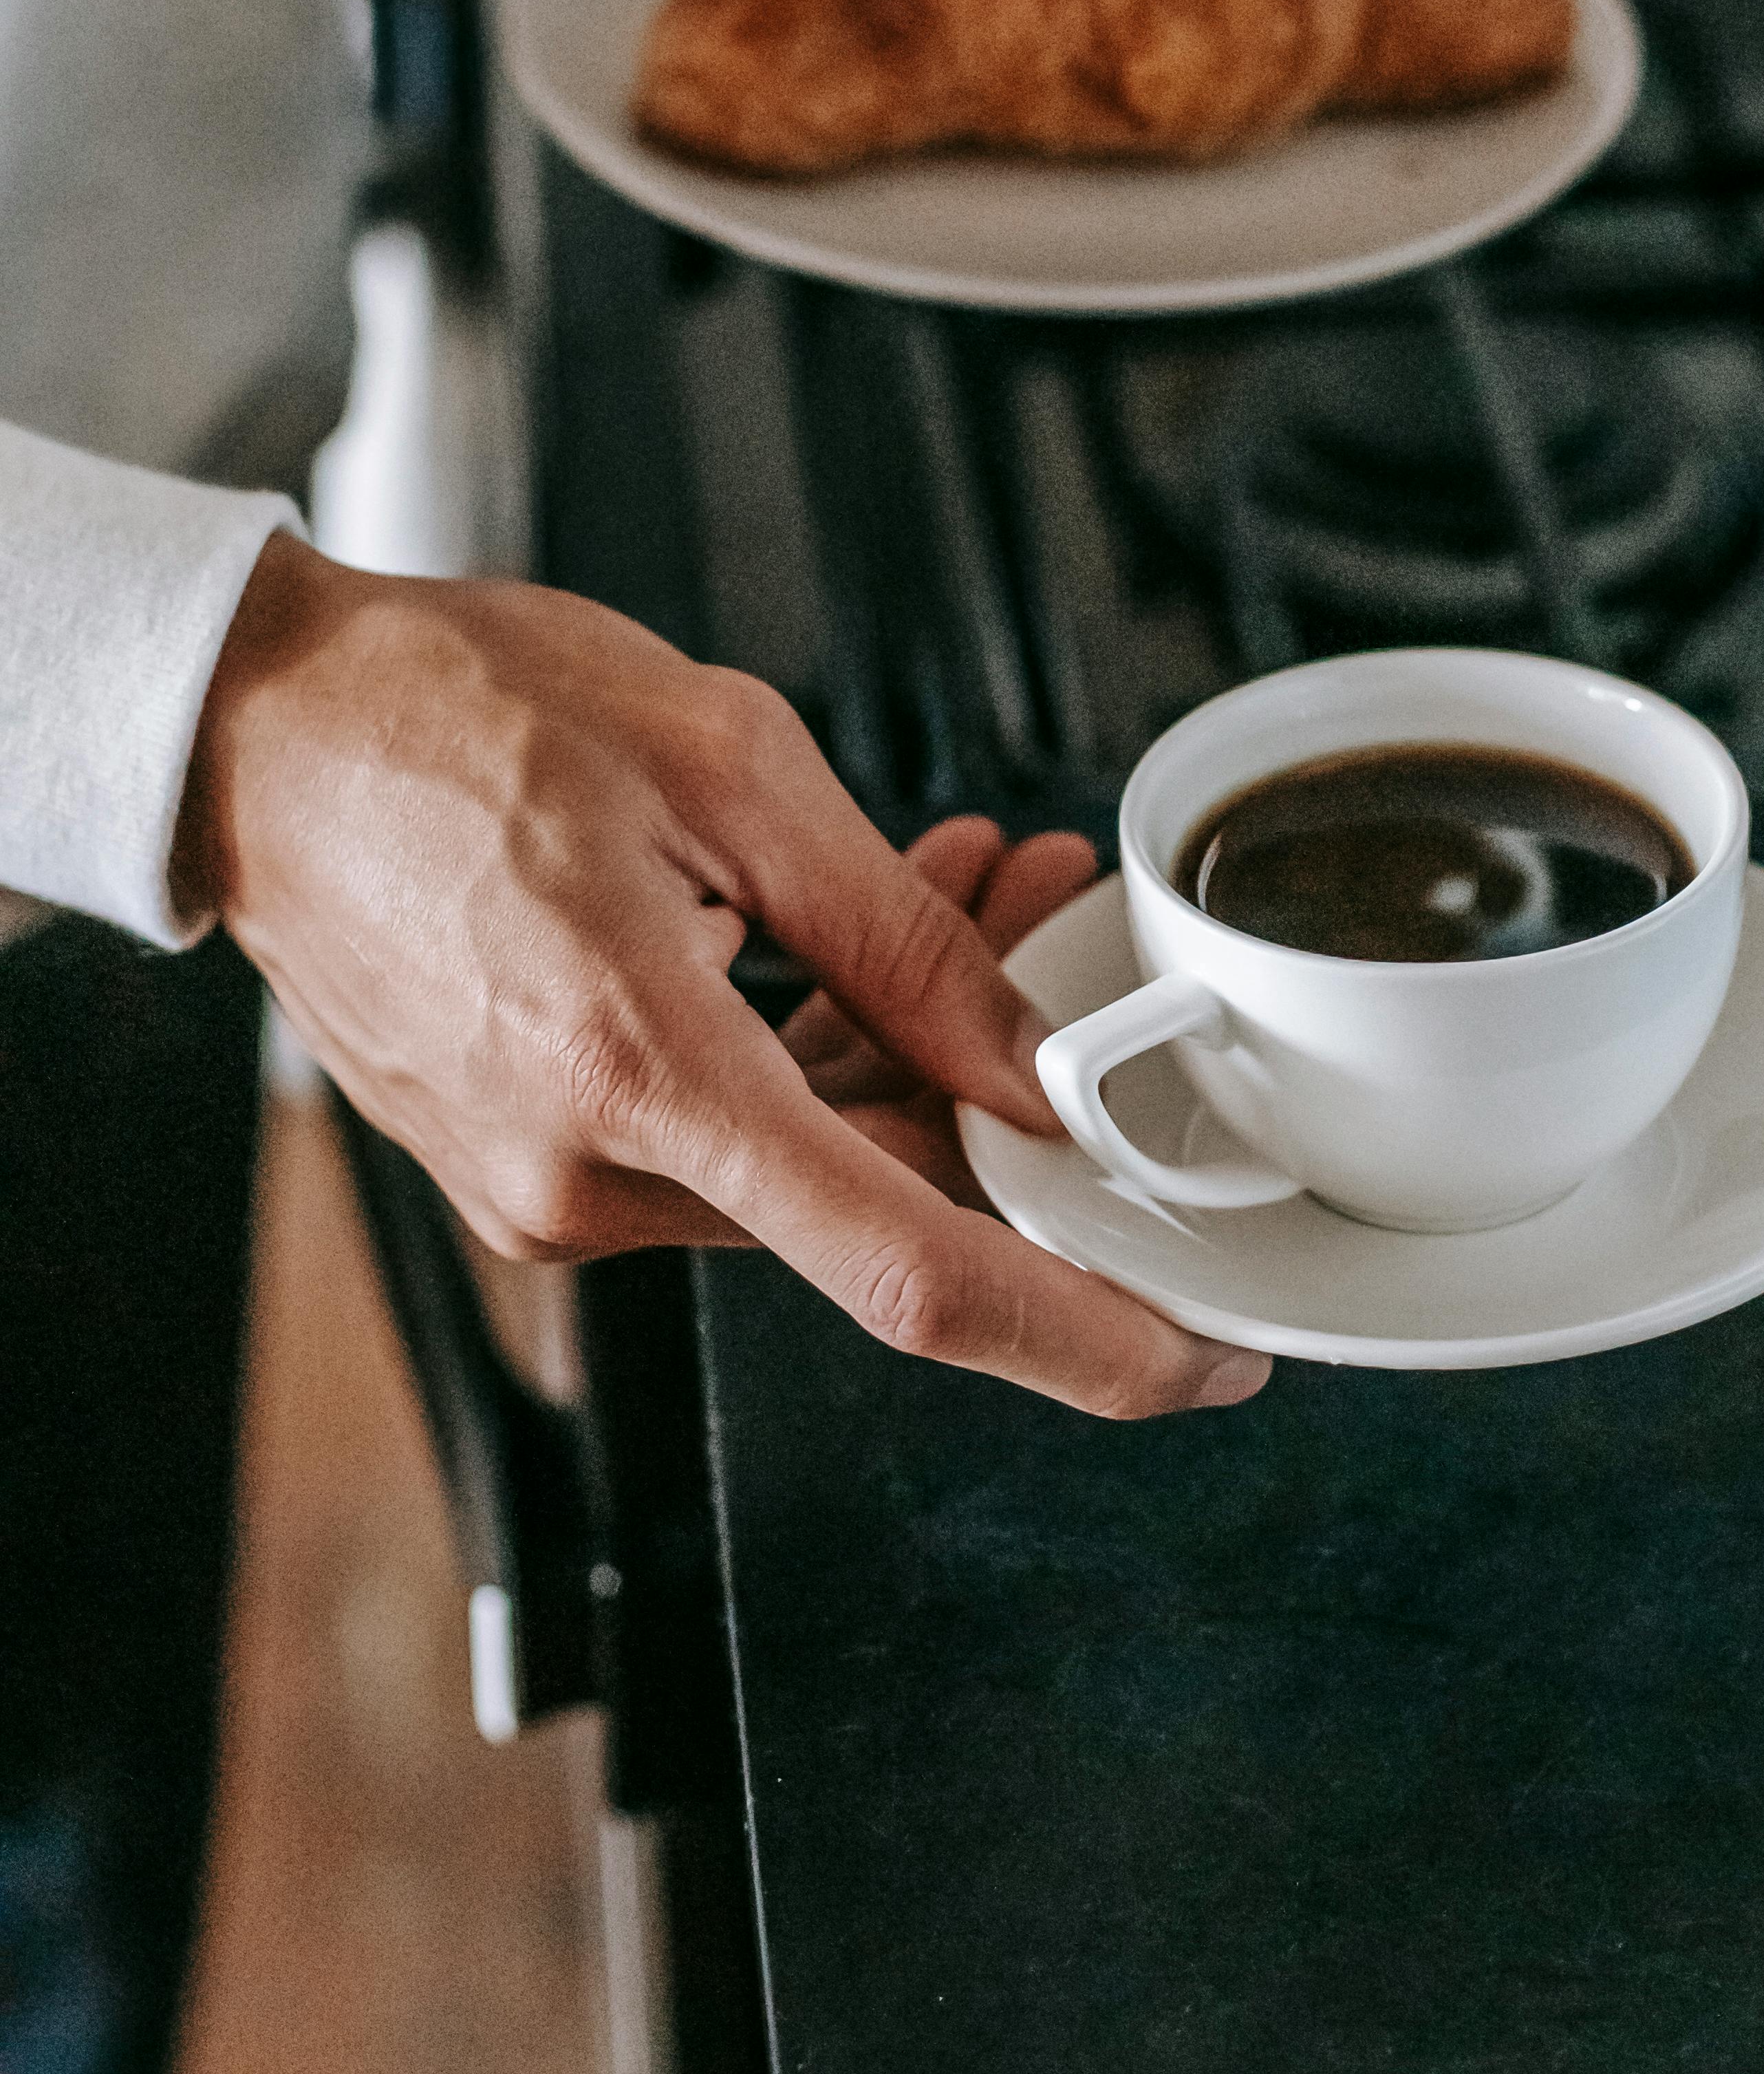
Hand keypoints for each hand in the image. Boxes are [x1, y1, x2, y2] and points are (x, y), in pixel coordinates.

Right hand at [177, 535, 1270, 1419]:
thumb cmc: (446, 714)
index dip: (1084, 1337)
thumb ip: (907, 942)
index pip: (910, 1275)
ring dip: (911, 1041)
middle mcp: (579, 1170)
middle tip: (1066, 921)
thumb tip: (1034, 1069)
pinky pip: (720, 1132)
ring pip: (809, 1155)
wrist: (253, 730)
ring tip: (976, 878)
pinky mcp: (525, 1156)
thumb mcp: (731, 768)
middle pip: (875, 1193)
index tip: (1200, 1359)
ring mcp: (542, 1179)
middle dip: (1002, 1080)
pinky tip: (861, 934)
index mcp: (639, 1075)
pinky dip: (809, 1046)